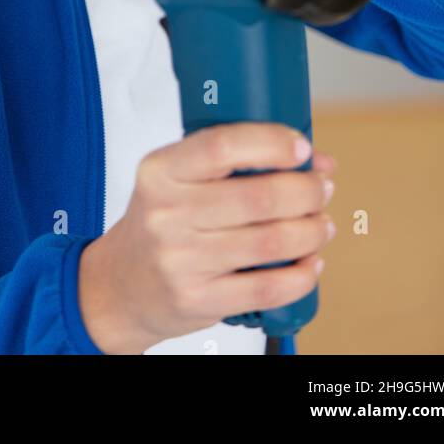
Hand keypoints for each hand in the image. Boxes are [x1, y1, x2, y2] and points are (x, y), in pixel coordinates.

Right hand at [77, 123, 336, 354]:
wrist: (121, 283)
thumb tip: (315, 161)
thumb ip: (235, 162)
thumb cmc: (160, 220)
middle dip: (306, 192)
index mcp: (161, 171)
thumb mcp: (177, 178)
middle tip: (322, 188)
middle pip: (257, 198)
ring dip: (311, 231)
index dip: (271, 144)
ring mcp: (182, 260)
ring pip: (269, 243)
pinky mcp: (199, 299)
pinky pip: (266, 289)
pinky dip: (301, 275)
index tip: (302, 149)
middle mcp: (168, 213)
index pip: (221, 146)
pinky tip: (310, 263)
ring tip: (321, 223)